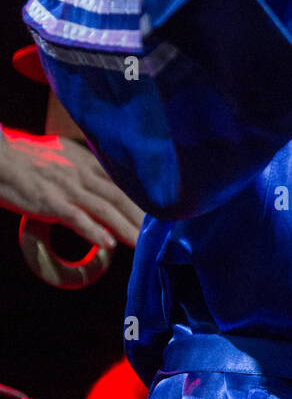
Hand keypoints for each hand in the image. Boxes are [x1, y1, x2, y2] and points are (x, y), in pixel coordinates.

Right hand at [0, 130, 144, 247]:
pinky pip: (76, 218)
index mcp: (87, 161)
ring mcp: (67, 188)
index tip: (158, 213)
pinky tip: (108, 244)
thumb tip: (101, 176)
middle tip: (158, 234)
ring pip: (104, 209)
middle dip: (141, 216)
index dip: (141, 198)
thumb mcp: (63, 154)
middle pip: (120, 196)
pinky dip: (93, 231)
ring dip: (125, 227)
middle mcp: (82, 173)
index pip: (122, 181)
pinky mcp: (50, 202)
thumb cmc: (26, 157)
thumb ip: (84, 165)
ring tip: (141, 244)